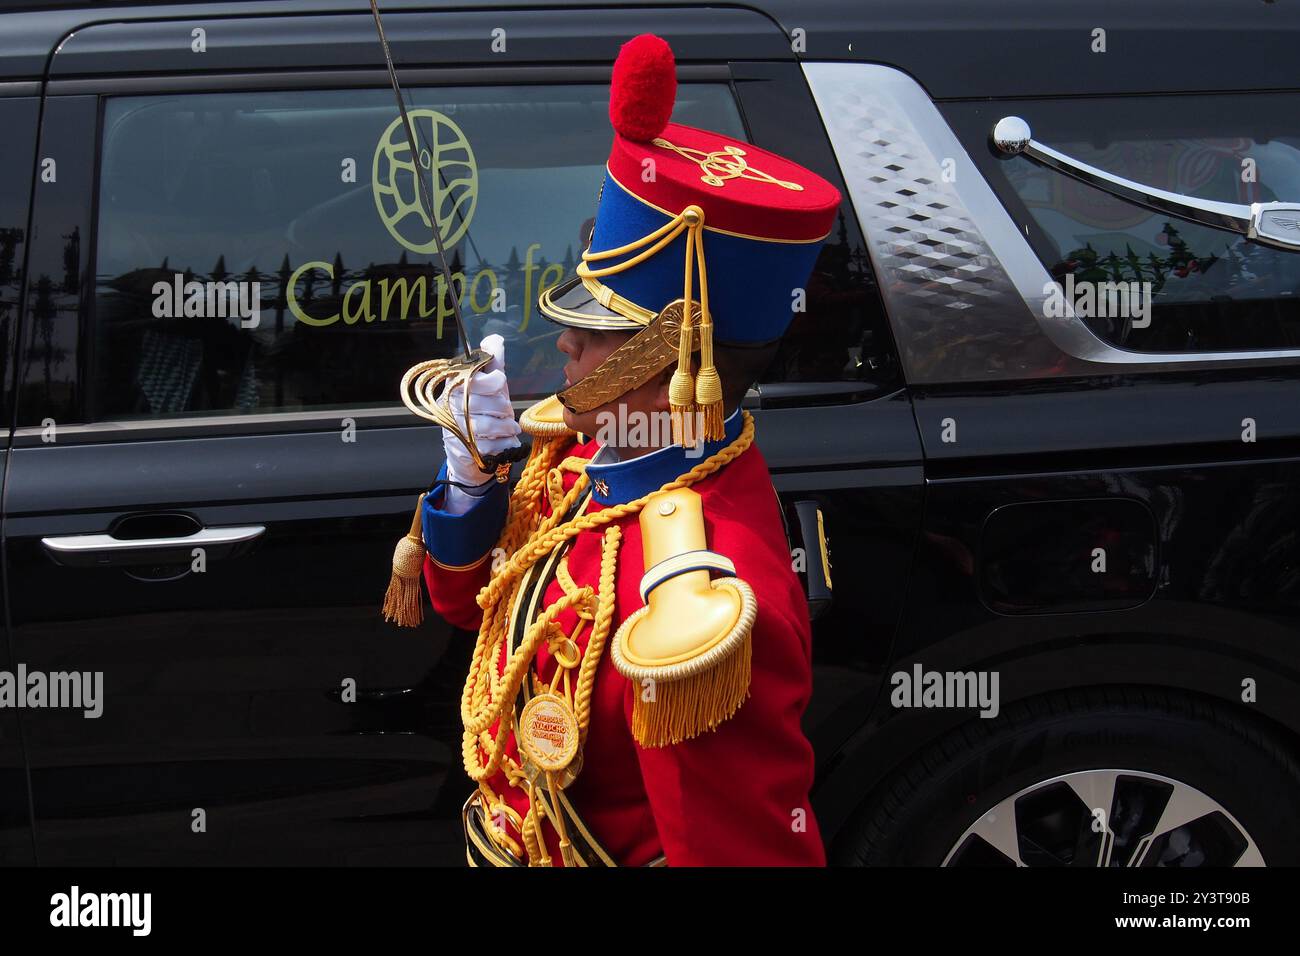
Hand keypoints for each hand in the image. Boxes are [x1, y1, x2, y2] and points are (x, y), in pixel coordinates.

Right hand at [442, 334, 521, 489]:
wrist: (468, 448)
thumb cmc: (480, 411)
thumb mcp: (489, 384)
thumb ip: (493, 362)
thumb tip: (495, 340)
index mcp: (456, 383)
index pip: (475, 379)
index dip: (494, 381)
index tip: (501, 382)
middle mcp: (451, 404)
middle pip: (483, 403)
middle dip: (502, 408)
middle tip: (507, 412)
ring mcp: (455, 427)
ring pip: (486, 424)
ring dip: (505, 427)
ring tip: (510, 427)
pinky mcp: (462, 447)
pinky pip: (488, 445)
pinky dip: (503, 444)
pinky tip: (506, 441)